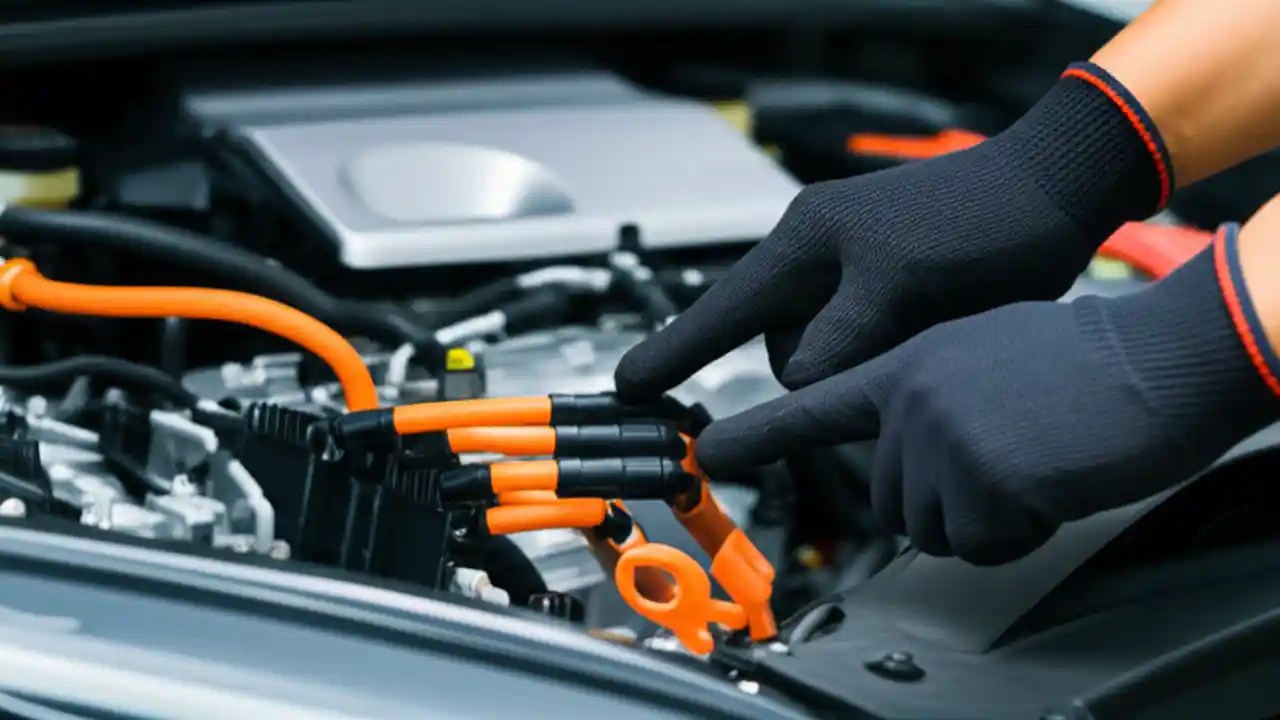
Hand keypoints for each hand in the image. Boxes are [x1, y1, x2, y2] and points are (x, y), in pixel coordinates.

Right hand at [616, 63, 1168, 400]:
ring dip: (868, 369)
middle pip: (786, 354)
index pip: (723, 309)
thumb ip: (843, 335)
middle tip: (896, 346)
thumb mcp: (902, 279)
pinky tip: (934, 340)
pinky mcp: (890, 302)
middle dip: (825, 370)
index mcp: (805, 244)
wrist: (1055, 194)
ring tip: (928, 334)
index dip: (672, 352)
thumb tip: (800, 387)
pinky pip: (865, 353)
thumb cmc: (978, 221)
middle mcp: (819, 264)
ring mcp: (854, 284)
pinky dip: (892, 361)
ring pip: (829, 363)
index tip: (627, 389)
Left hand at [692, 248, 1273, 563]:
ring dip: (984, 517)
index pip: (815, 405)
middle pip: (893, 499)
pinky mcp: (978, 472)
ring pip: (933, 528)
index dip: (758, 433)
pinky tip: (1046, 480)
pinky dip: (1016, 531)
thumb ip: (926, 396)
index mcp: (907, 364)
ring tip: (1030, 460)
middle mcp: (910, 397)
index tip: (710, 451)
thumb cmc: (1083, 361)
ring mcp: (939, 434)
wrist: (1155, 359)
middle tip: (1008, 456)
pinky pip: (980, 542)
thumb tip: (905, 448)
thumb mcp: (980, 355)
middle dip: (947, 501)